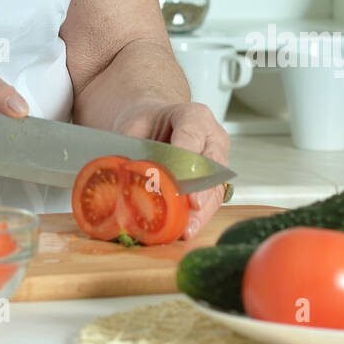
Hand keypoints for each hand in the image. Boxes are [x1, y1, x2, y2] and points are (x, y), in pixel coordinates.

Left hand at [112, 98, 230, 240]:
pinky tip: (190, 228)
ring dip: (203, 209)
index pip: (192, 134)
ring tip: (190, 227)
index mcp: (193, 115)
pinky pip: (212, 199)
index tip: (182, 179)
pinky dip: (200, 215)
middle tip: (193, 206)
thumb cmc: (145, 124)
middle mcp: (212, 136)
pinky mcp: (215, 180)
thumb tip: (125, 175)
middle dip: (202, 187)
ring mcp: (217, 159)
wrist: (152, 126)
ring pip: (215, 185)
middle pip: (211, 163)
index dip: (187, 157)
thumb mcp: (133, 128)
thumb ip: (132, 149)